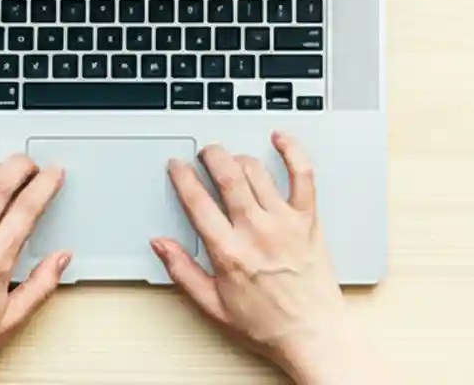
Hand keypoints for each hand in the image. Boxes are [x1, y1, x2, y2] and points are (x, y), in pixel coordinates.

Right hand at [152, 132, 388, 384]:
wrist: (312, 334)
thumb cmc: (266, 324)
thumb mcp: (213, 305)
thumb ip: (182, 271)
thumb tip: (161, 244)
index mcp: (229, 252)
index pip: (198, 202)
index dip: (182, 177)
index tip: (177, 166)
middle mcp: (256, 232)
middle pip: (228, 175)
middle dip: (211, 155)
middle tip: (204, 153)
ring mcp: (284, 222)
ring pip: (257, 171)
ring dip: (239, 157)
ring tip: (231, 159)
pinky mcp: (308, 219)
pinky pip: (303, 175)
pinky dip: (292, 151)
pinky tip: (281, 139)